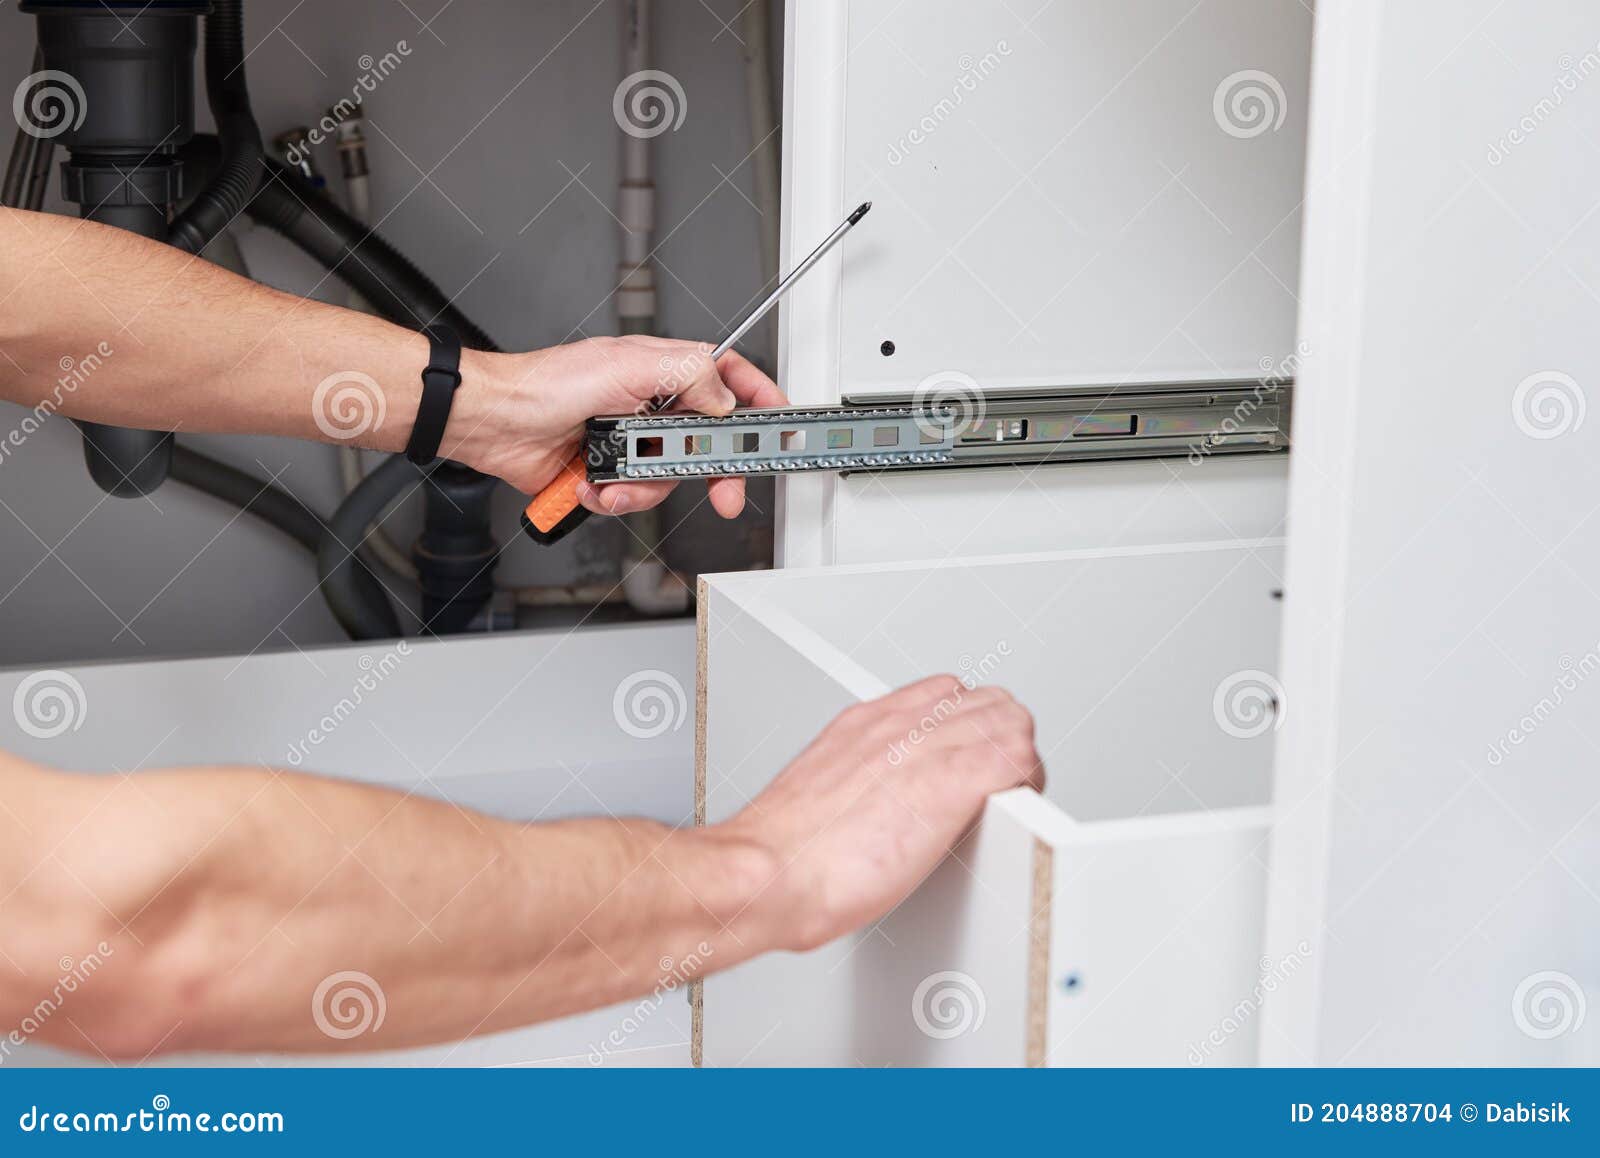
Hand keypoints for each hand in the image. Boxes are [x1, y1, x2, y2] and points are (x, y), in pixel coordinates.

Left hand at [447, 335, 785, 517]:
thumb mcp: (628, 364)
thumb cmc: (548, 383)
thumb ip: (689, 374)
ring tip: (616, 478)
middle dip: (711, 471)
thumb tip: (723, 397)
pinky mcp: (611, 472)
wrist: (498, 423)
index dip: (758, 402)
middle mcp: (652, 407)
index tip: (779, 425)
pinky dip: (614, 497)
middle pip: (708, 443)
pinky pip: (635, 497)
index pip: (728, 381)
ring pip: (670, 479)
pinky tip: (594, 483)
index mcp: (664, 372)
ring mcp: (632, 441)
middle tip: (724, 490)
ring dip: (644, 487)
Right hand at [717, 676, 1044, 952]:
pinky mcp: (951, 784)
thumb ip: (856, 785)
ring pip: (1010, 721)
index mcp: (866, 725)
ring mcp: (926, 749)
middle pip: (985, 701)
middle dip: (1002, 738)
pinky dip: (1027, 781)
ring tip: (1011, 796)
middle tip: (1001, 782)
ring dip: (1019, 758)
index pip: (945, 694)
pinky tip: (1016, 807)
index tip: (973, 759)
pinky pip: (1017, 758)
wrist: (767, 873)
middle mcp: (898, 726)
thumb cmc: (782, 854)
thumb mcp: (820, 793)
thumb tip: (872, 810)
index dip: (971, 726)